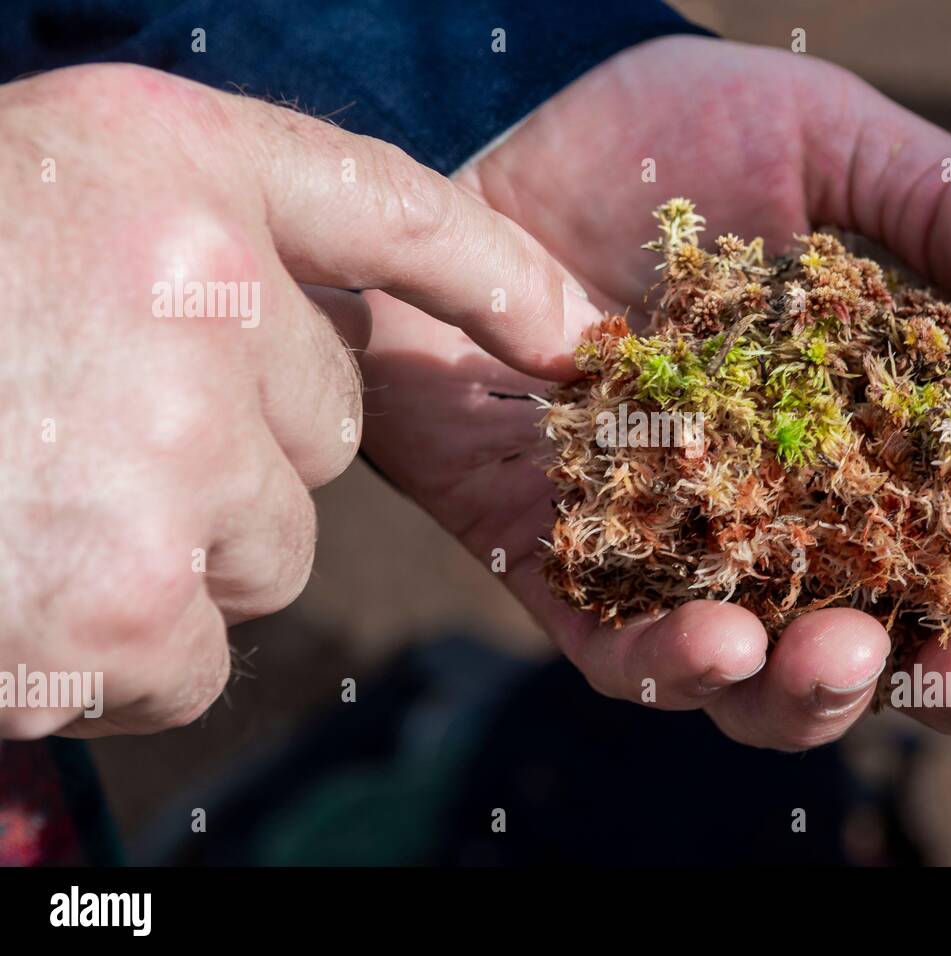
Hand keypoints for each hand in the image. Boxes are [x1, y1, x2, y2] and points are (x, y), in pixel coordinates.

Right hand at [0, 64, 602, 737]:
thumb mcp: (40, 211)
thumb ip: (186, 256)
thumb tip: (320, 356)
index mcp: (169, 163)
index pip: (396, 211)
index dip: (498, 276)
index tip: (576, 335)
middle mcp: (199, 293)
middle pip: (322, 426)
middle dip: (234, 448)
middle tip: (81, 429)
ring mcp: (175, 458)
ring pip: (267, 545)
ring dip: (174, 547)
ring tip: (27, 505)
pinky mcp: (136, 606)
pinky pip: (197, 646)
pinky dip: (123, 641)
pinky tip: (15, 585)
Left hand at [359, 36, 950, 747]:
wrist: (490, 132)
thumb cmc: (656, 139)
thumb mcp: (821, 142)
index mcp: (858, 434)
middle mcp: (772, 512)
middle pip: (882, 641)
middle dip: (950, 677)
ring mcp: (665, 548)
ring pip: (759, 683)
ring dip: (816, 696)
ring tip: (852, 653)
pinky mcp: (559, 563)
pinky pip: (617, 657)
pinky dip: (670, 673)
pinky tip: (721, 645)